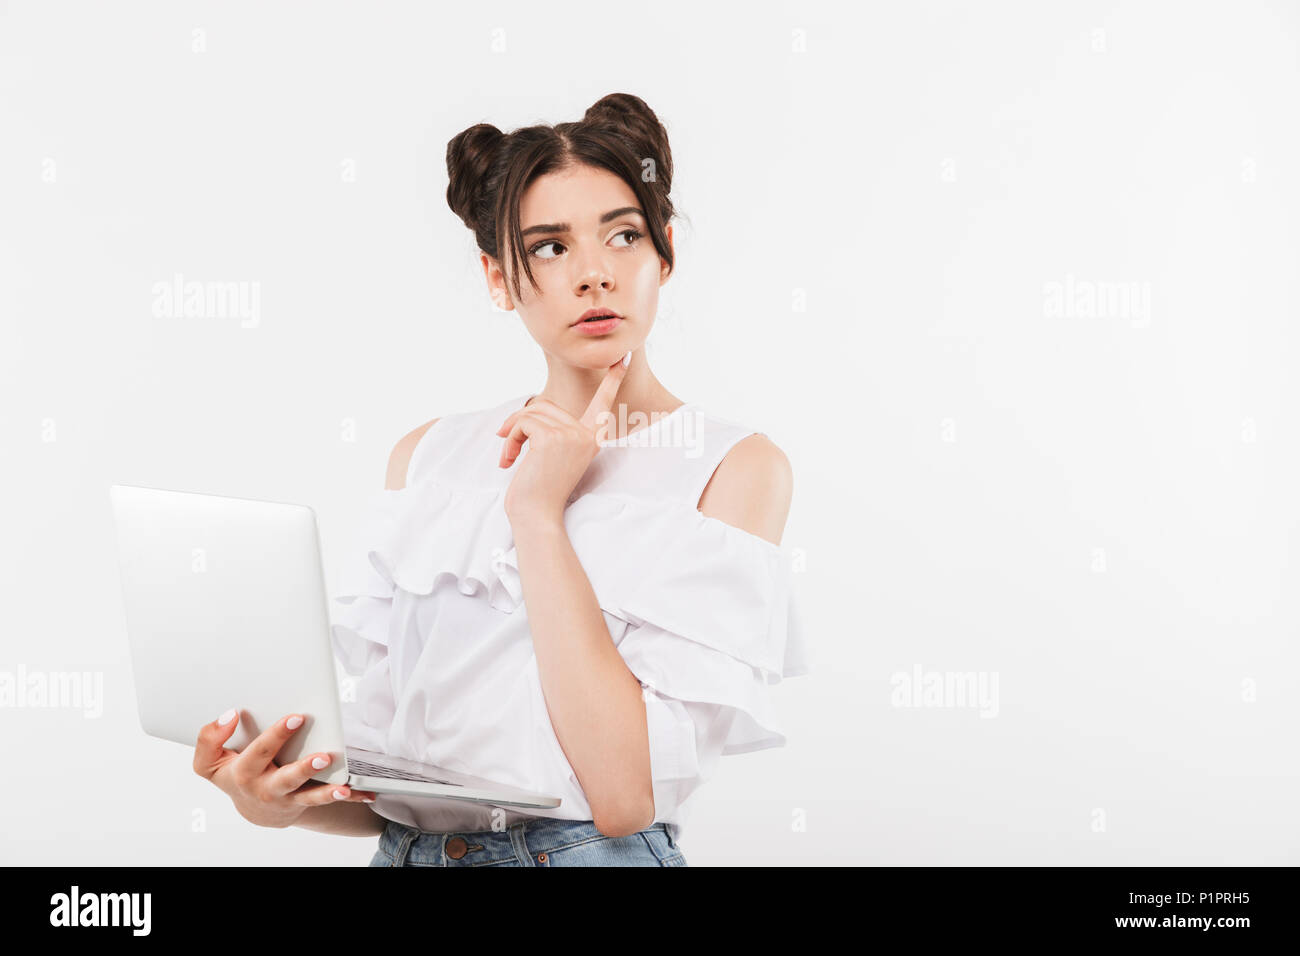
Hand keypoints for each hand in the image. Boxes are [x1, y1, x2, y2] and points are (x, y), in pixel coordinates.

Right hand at [193, 709, 377, 828]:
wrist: (252, 808)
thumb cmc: (233, 774)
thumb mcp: (209, 762)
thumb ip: (209, 737)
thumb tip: (230, 714)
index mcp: (243, 773)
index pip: (256, 753)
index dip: (272, 737)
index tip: (294, 717)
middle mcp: (266, 788)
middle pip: (285, 778)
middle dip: (304, 767)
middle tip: (324, 755)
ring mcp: (287, 797)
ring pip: (308, 796)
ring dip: (327, 791)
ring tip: (343, 786)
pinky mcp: (305, 802)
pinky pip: (327, 799)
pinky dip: (348, 796)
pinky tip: (364, 793)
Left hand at [495, 353, 628, 524]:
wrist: (536, 515)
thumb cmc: (540, 490)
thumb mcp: (552, 455)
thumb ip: (553, 430)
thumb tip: (529, 409)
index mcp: (592, 438)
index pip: (604, 403)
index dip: (613, 380)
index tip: (625, 357)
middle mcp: (587, 435)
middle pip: (547, 406)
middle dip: (520, 422)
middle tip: (505, 444)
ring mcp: (573, 436)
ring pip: (532, 413)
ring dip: (512, 433)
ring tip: (508, 457)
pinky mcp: (553, 438)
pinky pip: (524, 422)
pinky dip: (510, 438)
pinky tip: (509, 460)